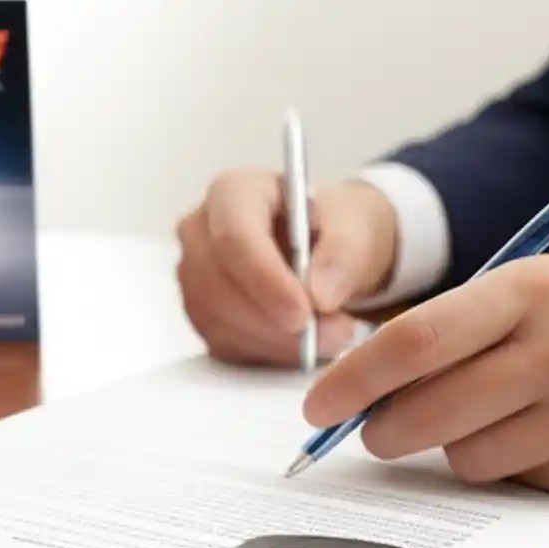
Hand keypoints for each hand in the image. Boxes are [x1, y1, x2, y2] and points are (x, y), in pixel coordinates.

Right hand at [176, 169, 397, 365]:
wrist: (323, 249)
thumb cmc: (331, 228)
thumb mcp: (354, 226)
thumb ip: (344, 253)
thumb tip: (321, 295)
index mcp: (232, 193)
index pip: (233, 238)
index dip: (265, 280)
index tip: (304, 312)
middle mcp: (200, 233)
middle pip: (218, 287)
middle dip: (275, 322)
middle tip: (334, 334)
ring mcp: (194, 278)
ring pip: (220, 323)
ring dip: (278, 343)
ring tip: (331, 337)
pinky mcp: (201, 316)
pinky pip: (226, 345)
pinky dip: (270, 353)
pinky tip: (304, 343)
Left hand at [303, 255, 548, 499]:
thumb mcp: (538, 292)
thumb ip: (454, 330)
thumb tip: (361, 386)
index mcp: (533, 288)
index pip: (416, 338)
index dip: (353, 378)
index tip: (315, 405)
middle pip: (429, 409)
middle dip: (383, 429)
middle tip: (374, 431)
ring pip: (468, 456)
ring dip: (458, 447)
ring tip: (499, 416)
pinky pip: (519, 481)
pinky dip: (511, 465)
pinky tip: (546, 436)